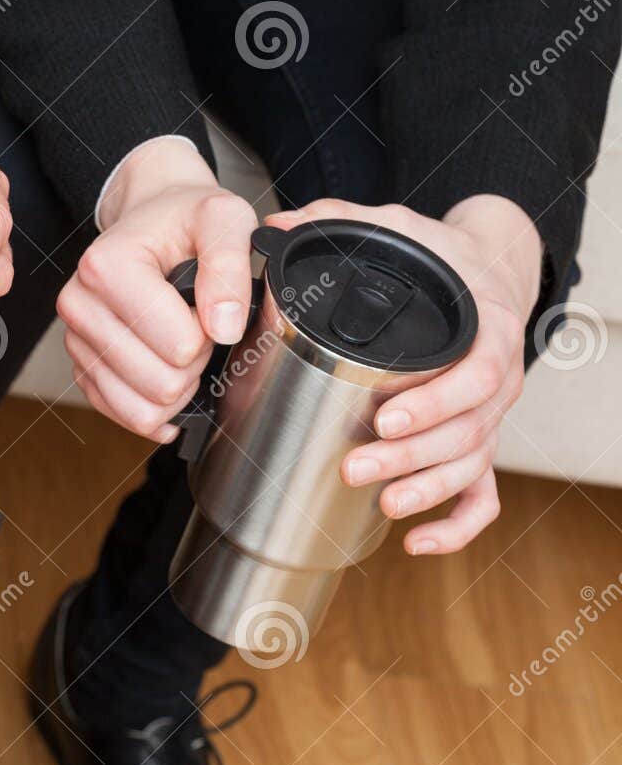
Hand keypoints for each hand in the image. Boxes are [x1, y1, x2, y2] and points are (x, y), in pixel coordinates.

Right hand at [61, 138, 257, 440]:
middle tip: (197, 326)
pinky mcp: (81, 367)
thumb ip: (230, 267)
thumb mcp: (223, 218)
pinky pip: (124, 416)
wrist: (151, 219)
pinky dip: (156, 406)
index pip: (179, 344)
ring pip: (141, 410)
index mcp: (106, 266)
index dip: (210, 334)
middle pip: (160, 384)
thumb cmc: (185, 220)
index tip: (206, 304)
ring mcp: (75, 340)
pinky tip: (170, 375)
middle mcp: (78, 305)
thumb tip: (224, 329)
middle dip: (194, 365)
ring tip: (181, 347)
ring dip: (177, 389)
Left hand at [275, 197, 542, 554]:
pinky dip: (456, 527)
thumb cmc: (438, 255)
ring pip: (470, 466)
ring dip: (427, 489)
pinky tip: (414, 544)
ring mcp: (485, 418)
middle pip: (466, 431)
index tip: (386, 416)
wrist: (487, 270)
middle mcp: (493, 383)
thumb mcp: (393, 227)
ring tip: (383, 502)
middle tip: (356, 466)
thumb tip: (272, 226)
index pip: (474, 376)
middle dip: (411, 456)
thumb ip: (336, 220)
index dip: (433, 401)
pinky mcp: (474, 444)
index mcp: (482, 332)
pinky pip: (481, 497)